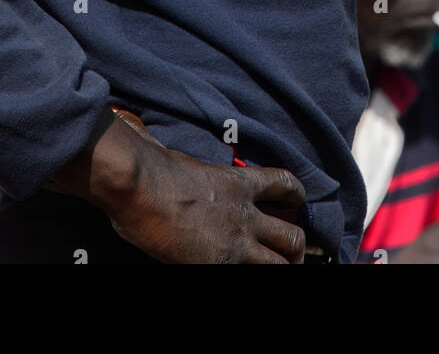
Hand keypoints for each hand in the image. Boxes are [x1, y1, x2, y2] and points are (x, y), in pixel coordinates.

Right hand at [49, 108, 307, 264]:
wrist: (142, 185)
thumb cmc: (154, 169)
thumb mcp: (187, 163)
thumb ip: (198, 173)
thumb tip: (183, 167)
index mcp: (238, 182)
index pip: (284, 184)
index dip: (295, 196)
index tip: (295, 204)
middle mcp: (244, 213)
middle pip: (293, 236)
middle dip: (297, 249)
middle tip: (292, 256)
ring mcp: (235, 242)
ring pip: (281, 264)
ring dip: (282, 268)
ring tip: (278, 271)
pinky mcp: (220, 263)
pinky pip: (247, 274)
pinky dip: (247, 275)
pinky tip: (236, 272)